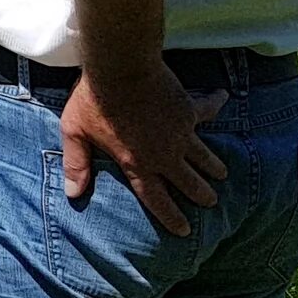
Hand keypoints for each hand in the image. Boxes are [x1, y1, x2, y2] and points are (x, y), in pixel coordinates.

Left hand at [59, 65, 228, 234]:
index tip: (184, 230)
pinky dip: (215, 103)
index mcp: (137, 164)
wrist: (119, 68)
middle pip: (188, 181)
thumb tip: (73, 194)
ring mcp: (180, 133)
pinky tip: (223, 98)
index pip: (157, 199)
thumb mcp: (75, 133)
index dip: (171, 216)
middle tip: (211, 202)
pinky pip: (206, 109)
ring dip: (213, 165)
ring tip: (222, 174)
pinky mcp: (187, 109)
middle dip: (200, 194)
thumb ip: (77, 164)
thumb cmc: (93, 101)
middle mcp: (164, 154)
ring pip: (203, 156)